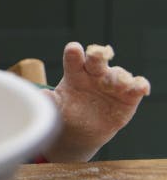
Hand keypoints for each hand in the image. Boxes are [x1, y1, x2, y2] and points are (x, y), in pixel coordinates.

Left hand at [43, 42, 149, 161]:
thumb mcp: (56, 107)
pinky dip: (140, 85)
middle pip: (97, 59)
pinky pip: (136, 86)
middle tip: (98, 53)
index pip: (73, 59)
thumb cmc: (67, 112)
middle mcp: (94, 74)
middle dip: (98, 55)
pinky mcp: (128, 96)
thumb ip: (48, 100)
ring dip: (119, 76)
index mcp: (74, 73)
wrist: (83, 130)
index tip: (74, 49)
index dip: (74, 53)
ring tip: (118, 83)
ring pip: (118, 73)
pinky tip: (141, 87)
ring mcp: (112, 83)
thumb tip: (38, 95)